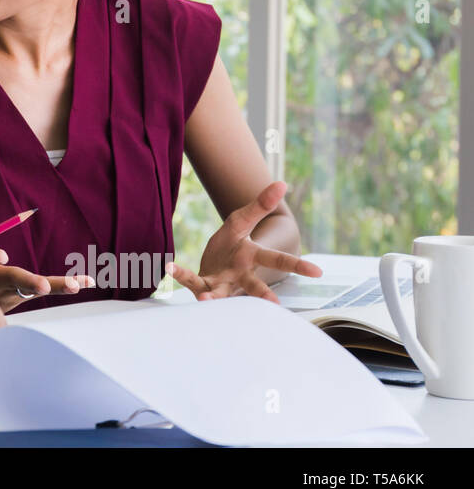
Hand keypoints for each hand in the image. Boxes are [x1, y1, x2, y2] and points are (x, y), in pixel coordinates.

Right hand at [0, 217, 93, 311]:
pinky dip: (63, 286)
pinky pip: (40, 292)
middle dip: (25, 281)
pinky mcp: (17, 299)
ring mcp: (4, 295)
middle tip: (41, 286)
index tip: (1, 255)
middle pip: (8, 280)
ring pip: (29, 290)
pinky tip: (87, 281)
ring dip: (54, 286)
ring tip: (76, 285)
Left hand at [166, 181, 322, 302]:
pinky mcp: (202, 285)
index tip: (318, 271)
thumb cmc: (233, 243)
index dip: (298, 265)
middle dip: (265, 295)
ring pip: (221, 293)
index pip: (278, 260)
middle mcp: (240, 275)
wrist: (216, 265)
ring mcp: (222, 283)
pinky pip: (191, 281)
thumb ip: (260, 205)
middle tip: (275, 305)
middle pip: (255, 285)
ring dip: (214, 297)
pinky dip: (181, 276)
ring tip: (206, 300)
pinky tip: (170, 269)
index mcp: (254, 257)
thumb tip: (281, 183)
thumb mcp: (242, 221)